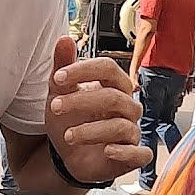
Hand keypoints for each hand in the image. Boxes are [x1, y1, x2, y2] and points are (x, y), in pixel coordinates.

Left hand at [45, 38, 151, 182]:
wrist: (70, 155)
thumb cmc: (71, 119)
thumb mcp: (60, 93)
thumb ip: (63, 66)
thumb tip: (65, 38)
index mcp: (114, 86)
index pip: (107, 68)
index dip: (83, 70)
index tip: (57, 78)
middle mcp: (127, 106)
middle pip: (113, 96)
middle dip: (81, 101)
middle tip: (54, 107)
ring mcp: (131, 132)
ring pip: (121, 126)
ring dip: (91, 130)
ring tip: (67, 136)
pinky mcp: (133, 156)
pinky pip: (140, 154)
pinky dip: (124, 152)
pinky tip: (107, 151)